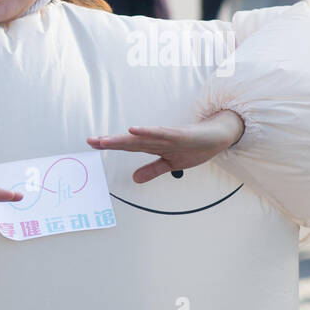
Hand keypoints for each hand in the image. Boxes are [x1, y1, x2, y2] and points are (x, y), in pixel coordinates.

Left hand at [86, 110, 243, 182]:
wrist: (219, 136)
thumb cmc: (195, 146)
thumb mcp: (171, 164)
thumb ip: (152, 170)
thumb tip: (134, 179)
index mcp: (153, 145)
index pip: (127, 145)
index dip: (110, 145)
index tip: (92, 144)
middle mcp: (156, 138)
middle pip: (129, 141)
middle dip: (110, 141)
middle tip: (90, 141)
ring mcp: (167, 135)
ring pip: (141, 137)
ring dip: (122, 138)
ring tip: (105, 140)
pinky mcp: (179, 134)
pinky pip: (160, 133)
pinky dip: (146, 131)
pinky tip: (133, 130)